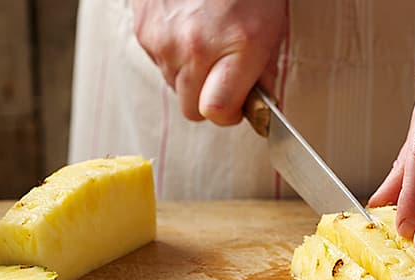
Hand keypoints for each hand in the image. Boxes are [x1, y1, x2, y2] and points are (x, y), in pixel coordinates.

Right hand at [133, 0, 285, 124]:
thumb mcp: (270, 28)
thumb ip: (263, 71)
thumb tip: (258, 106)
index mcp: (237, 46)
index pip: (217, 111)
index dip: (228, 116)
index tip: (237, 109)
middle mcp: (196, 47)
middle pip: (192, 109)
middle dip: (209, 100)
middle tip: (223, 78)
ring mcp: (164, 39)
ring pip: (174, 87)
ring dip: (190, 77)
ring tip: (206, 45)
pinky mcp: (144, 30)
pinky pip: (158, 62)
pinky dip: (172, 55)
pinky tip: (187, 31)